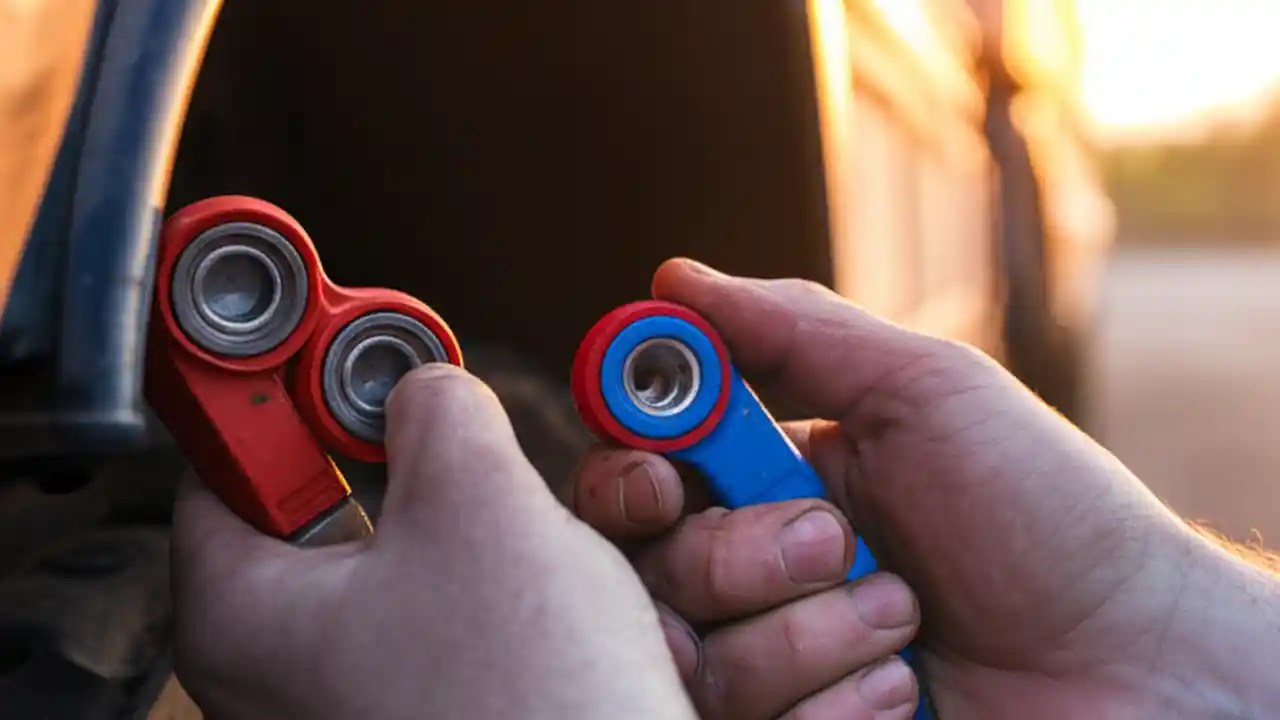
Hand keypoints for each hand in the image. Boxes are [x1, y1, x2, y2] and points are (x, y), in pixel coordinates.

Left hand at [171, 365, 695, 719]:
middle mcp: (291, 675)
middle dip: (441, 479)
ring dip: (510, 545)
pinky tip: (584, 623)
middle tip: (482, 456)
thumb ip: (437, 410)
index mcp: (246, 618)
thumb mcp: (479, 503)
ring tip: (564, 566)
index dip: (288, 393)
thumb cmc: (520, 710)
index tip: (339, 355)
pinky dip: (532, 606)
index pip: (226, 463)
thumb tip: (428, 389)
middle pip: (345, 515)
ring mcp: (369, 705)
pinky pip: (478, 632)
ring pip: (433, 572)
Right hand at [574, 258, 1279, 719]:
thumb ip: (794, 332)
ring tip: (908, 620)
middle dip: (745, 559)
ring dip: (814, 635)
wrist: (1131, 658)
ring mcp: (775, 661)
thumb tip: (673, 281)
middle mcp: (757, 570)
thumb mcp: (926, 392)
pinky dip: (843, 706)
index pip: (638, 473)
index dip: (626, 475)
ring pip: (698, 659)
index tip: (661, 480)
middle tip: (838, 543)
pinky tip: (909, 693)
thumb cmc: (1044, 511)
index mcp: (771, 479)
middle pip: (649, 570)